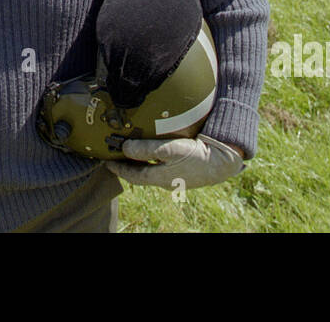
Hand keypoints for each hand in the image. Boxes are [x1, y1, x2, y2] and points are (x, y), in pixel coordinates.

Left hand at [105, 133, 244, 189]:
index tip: (106, 160)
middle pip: (140, 174)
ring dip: (141, 161)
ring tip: (132, 151)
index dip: (118, 168)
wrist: (223, 162)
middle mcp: (165, 181)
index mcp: (159, 178)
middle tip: (116, 155)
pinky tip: (156, 150)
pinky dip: (154, 158)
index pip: (132, 175)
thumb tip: (125, 148)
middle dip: (128, 165)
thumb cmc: (197, 156)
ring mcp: (175, 177)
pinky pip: (163, 165)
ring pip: (152, 170)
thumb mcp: (170, 150)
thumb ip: (147, 149)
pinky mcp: (184, 170)